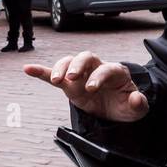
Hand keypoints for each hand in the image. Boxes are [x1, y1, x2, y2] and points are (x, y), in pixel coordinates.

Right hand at [23, 51, 149, 122]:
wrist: (117, 109)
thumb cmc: (126, 106)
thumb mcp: (137, 109)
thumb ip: (139, 103)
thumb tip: (135, 97)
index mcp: (115, 72)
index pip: (106, 68)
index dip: (98, 76)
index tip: (91, 89)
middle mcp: (97, 68)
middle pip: (86, 57)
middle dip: (77, 65)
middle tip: (71, 78)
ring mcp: (82, 75)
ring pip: (69, 62)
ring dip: (61, 68)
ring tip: (56, 80)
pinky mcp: (70, 84)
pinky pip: (54, 75)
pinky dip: (41, 71)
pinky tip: (27, 69)